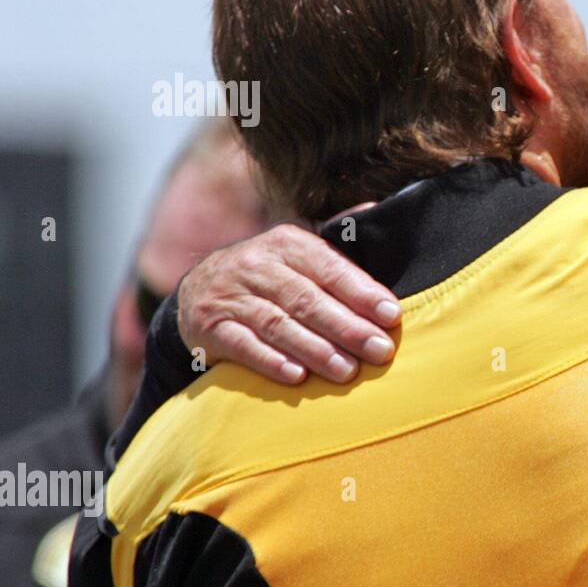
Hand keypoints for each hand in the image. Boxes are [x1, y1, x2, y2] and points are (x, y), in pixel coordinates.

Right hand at [176, 221, 401, 384]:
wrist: (195, 291)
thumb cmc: (268, 275)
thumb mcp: (296, 250)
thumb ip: (335, 240)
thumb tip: (373, 209)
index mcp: (287, 243)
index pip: (329, 267)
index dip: (362, 291)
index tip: (391, 315)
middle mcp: (257, 265)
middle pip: (307, 299)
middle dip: (348, 327)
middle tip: (380, 350)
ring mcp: (231, 296)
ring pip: (278, 324)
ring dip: (316, 349)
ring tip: (348, 371)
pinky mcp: (210, 327)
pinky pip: (243, 345)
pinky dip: (270, 361)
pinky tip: (297, 377)